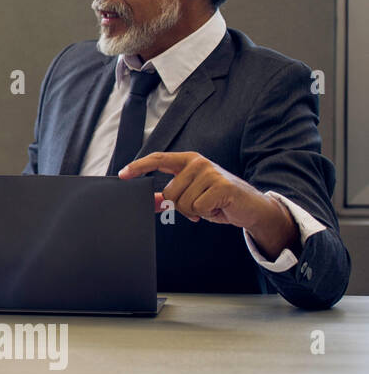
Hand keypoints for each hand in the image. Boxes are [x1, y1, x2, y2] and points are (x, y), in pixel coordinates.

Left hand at [118, 151, 298, 256]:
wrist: (252, 208)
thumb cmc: (220, 200)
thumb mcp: (193, 196)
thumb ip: (171, 196)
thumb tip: (150, 200)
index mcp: (189, 161)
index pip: (158, 159)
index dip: (139, 166)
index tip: (122, 174)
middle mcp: (198, 163)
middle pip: (169, 193)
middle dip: (181, 207)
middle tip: (201, 205)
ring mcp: (210, 172)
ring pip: (182, 203)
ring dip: (195, 211)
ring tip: (211, 205)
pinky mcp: (221, 186)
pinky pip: (197, 208)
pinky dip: (207, 214)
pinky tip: (219, 208)